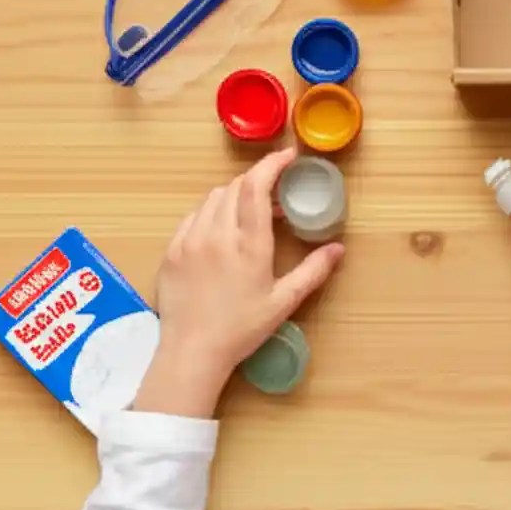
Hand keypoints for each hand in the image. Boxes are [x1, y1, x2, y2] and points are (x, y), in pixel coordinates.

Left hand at [135, 148, 344, 417]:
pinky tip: (219, 229)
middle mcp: (217, 234)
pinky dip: (210, 212)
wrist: (192, 352)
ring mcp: (190, 240)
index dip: (272, 164)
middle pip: (234, 187)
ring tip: (248, 210)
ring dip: (233, 194)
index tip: (287, 157)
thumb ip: (313, 271)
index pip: (256, 186)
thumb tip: (338, 248)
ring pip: (212, 198)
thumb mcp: (283, 302)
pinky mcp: (172, 250)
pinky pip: (192, 217)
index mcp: (249, 244)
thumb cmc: (242, 329)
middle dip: (256, 180)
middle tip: (275, 192)